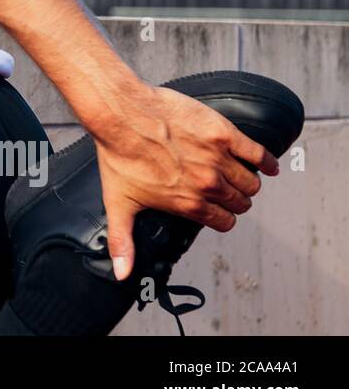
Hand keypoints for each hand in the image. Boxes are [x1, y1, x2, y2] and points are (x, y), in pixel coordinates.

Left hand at [90, 84, 279, 280]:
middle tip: (224, 190)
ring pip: (251, 181)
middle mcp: (208, 185)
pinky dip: (267, 161)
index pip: (224, 222)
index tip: (218, 210)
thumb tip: (122, 274)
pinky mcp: (224, 134)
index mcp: (188, 204)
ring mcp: (218, 159)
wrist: (122, 114)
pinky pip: (258, 153)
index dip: (222, 217)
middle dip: (235, 199)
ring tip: (239, 176)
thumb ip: (123, 241)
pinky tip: (268, 165)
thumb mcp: (119, 203)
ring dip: (248, 181)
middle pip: (240, 202)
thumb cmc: (119, 155)